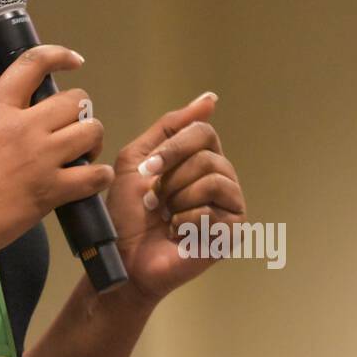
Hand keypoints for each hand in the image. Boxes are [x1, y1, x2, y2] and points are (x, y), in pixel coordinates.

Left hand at [106, 92, 245, 306]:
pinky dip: (185, 221)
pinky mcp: (233, 231)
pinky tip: (178, 232)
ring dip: (177, 199)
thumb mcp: (138, 159)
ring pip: (211, 180)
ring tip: (166, 216)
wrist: (123, 257)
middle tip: (156, 201)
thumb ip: (170, 127)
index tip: (148, 169)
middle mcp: (221, 178)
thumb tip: (210, 99)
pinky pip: (212, 210)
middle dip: (170, 179)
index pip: (203, 131)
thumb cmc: (127, 213)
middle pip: (207, 156)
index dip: (173, 148)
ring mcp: (230, 205)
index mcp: (201, 158)